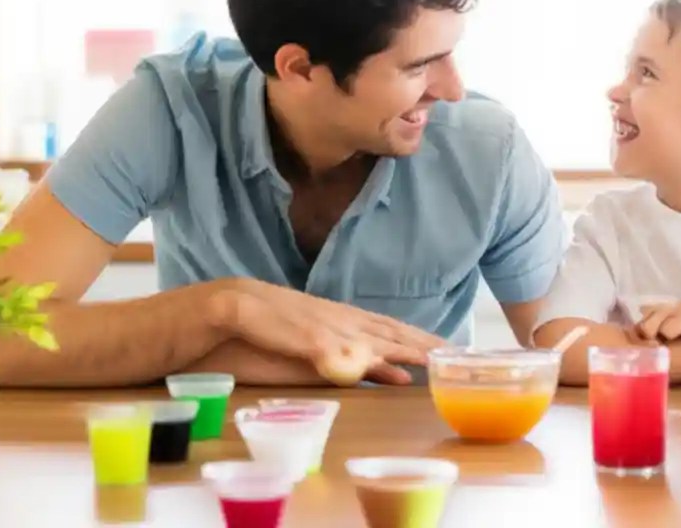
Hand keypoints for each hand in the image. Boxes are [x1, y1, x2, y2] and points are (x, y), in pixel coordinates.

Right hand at [215, 278, 445, 385]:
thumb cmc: (260, 331)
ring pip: (378, 338)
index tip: (449, 347)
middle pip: (392, 330)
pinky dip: (371, 362)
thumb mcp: (306, 348)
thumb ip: (340, 356)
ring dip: (409, 348)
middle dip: (426, 342)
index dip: (419, 336)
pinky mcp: (308, 341)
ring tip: (439, 358)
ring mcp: (326, 328)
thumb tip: (377, 369)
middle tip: (460, 353)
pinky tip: (393, 373)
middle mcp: (340, 320)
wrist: (221, 309)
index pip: (390, 327)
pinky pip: (345, 353)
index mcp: (341, 319)